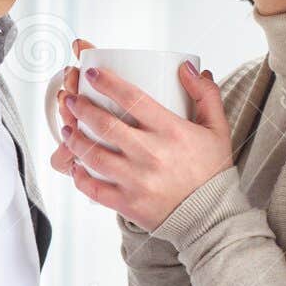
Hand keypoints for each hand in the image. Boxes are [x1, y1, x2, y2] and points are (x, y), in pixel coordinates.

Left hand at [49, 39, 233, 231]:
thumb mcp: (217, 129)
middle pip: (105, 125)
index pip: (133, 99)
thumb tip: (188, 67)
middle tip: (72, 99)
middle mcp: (151, 154)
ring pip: (93, 155)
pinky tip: (75, 165)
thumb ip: (205, 95)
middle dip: (82, 107)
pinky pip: (93, 188)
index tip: (92, 73)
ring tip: (68, 129)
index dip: (108, 82)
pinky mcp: (127, 203)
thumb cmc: (212, 172)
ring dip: (74, 139)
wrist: (212, 218)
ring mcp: (137, 181)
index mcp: (172, 132)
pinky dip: (79, 176)